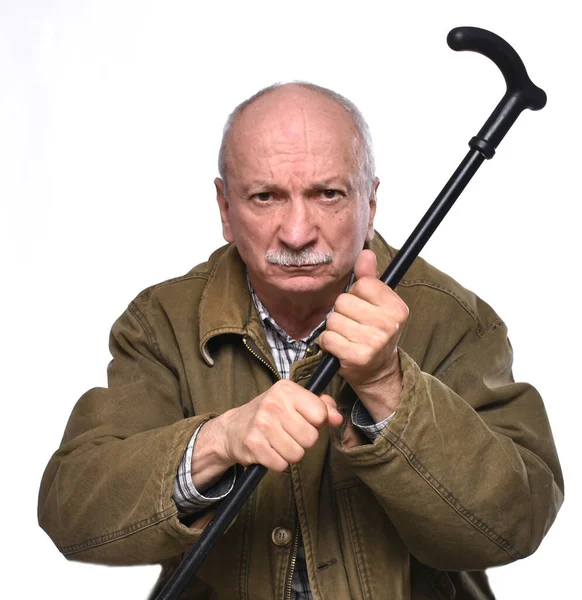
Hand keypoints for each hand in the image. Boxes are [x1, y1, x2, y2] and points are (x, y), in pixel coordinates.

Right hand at [210, 380, 342, 472]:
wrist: (233, 428)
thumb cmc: (271, 414)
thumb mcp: (295, 402)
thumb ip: (322, 406)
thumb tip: (337, 418)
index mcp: (286, 389)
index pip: (320, 414)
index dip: (316, 423)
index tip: (303, 420)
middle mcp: (273, 403)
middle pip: (311, 438)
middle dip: (303, 441)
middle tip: (289, 434)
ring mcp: (261, 424)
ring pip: (297, 454)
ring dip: (290, 453)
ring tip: (279, 443)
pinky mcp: (253, 444)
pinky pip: (281, 465)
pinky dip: (277, 462)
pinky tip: (269, 451)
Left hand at [318, 249, 408, 419]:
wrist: (378, 371)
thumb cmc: (374, 333)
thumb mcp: (378, 305)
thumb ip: (370, 279)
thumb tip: (365, 253)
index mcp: (397, 308)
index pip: (362, 284)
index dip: (356, 295)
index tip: (363, 309)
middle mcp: (389, 324)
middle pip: (343, 301)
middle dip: (342, 312)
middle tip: (354, 326)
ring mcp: (374, 342)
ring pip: (333, 319)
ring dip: (334, 329)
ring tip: (347, 338)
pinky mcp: (357, 357)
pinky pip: (328, 338)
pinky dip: (328, 343)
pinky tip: (340, 348)